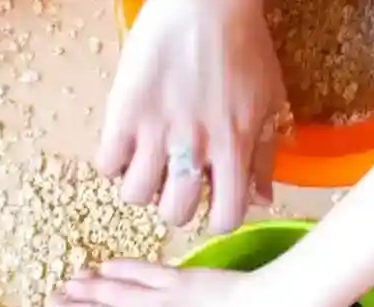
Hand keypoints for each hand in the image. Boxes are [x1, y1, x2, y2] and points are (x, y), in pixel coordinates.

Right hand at [101, 0, 283, 231]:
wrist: (204, 2)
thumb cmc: (241, 46)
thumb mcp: (267, 101)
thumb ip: (263, 155)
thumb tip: (261, 200)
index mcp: (233, 146)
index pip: (225, 217)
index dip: (216, 218)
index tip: (209, 204)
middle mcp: (194, 146)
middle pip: (174, 214)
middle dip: (173, 204)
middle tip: (173, 181)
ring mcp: (155, 131)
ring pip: (134, 196)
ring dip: (139, 185)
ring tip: (146, 162)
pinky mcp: (123, 113)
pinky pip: (106, 163)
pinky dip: (112, 161)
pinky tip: (125, 143)